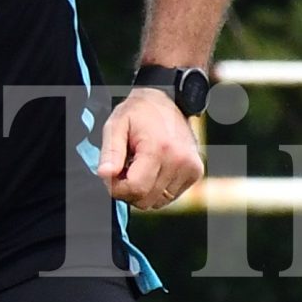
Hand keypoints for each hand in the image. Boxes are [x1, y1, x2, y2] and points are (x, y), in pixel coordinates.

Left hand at [97, 88, 204, 209]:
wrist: (167, 99)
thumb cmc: (137, 113)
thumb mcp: (116, 126)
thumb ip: (110, 152)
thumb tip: (105, 175)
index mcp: (159, 148)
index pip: (135, 189)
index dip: (117, 188)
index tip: (111, 175)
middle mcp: (179, 160)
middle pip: (146, 200)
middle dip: (128, 191)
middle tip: (123, 170)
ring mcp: (191, 167)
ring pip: (157, 202)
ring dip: (143, 191)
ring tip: (138, 167)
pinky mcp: (196, 172)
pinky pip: (169, 197)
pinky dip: (157, 189)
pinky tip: (153, 169)